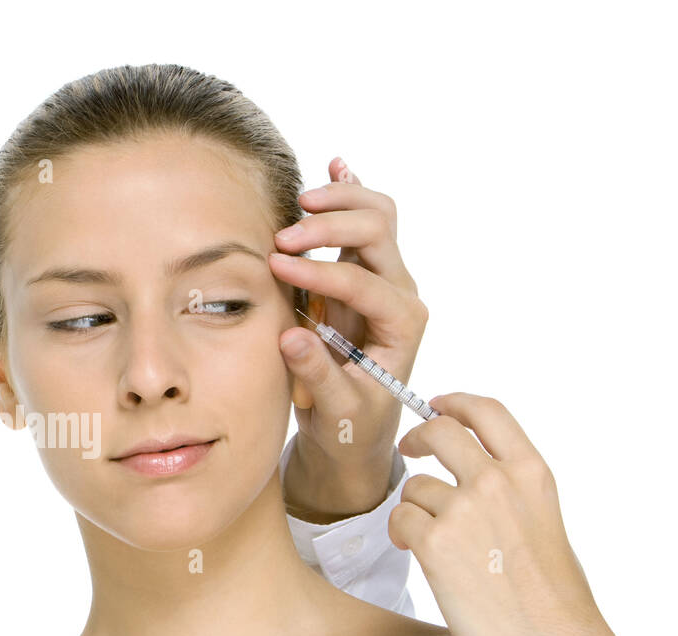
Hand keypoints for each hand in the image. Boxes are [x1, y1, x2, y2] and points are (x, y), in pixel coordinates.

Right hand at [269, 157, 428, 521]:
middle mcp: (399, 293)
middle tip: (281, 237)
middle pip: (377, 231)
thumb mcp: (336, 412)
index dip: (319, 271)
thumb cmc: (348, 424)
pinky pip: (364, 221)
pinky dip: (349, 192)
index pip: (363, 282)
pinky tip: (337, 164)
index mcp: (402, 324)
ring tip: (299, 203)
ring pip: (375, 216)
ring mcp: (383, 278)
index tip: (275, 266)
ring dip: (338, 202)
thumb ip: (318, 376)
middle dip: (329, 228)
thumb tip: (292, 337)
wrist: (355, 430)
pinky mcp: (362, 272)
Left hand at [391, 392, 629, 635]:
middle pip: (439, 432)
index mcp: (532, 474)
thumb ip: (511, 490)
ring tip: (428, 538)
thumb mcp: (544, 521)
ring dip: (413, 508)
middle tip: (410, 451)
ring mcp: (464, 511)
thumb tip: (471, 473)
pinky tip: (415, 550)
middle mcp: (497, 483)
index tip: (438, 405)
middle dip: (417, 438)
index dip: (455, 402)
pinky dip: (401, 534)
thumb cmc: (552, 597)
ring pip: (413, 486)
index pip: (488, 412)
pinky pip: (399, 519)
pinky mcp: (434, 544)